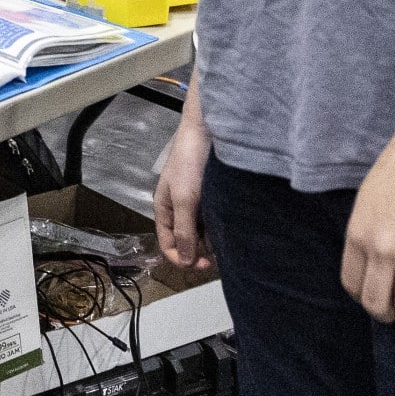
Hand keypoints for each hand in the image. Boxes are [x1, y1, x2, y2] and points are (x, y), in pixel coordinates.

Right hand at [153, 100, 213, 269]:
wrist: (207, 132)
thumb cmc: (189, 163)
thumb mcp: (184, 200)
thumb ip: (184, 231)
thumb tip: (184, 262)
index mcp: (164, 209)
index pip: (168, 244)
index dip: (181, 258)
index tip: (201, 264)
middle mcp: (179, 208)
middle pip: (186, 240)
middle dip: (199, 250)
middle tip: (217, 256)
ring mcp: (196, 202)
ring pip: (202, 230)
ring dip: (212, 238)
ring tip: (225, 238)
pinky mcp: (211, 195)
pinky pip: (214, 218)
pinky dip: (220, 225)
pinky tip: (230, 224)